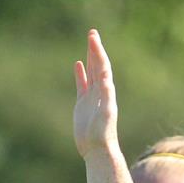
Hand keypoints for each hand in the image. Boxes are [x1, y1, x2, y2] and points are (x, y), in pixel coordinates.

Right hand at [72, 29, 120, 159]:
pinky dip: (80, 74)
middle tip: (92, 32)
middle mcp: (100, 91)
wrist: (97, 149)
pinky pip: (82, 84)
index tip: (93, 37)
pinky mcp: (83, 104)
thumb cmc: (103, 134)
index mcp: (106, 91)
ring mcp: (91, 97)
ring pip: (91, 72)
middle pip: (98, 65)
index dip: (98, 51)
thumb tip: (106, 80)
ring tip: (88, 43)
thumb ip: (106, 97)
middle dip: (95, 49)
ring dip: (89, 58)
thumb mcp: (105, 114)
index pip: (102, 66)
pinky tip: (77, 64)